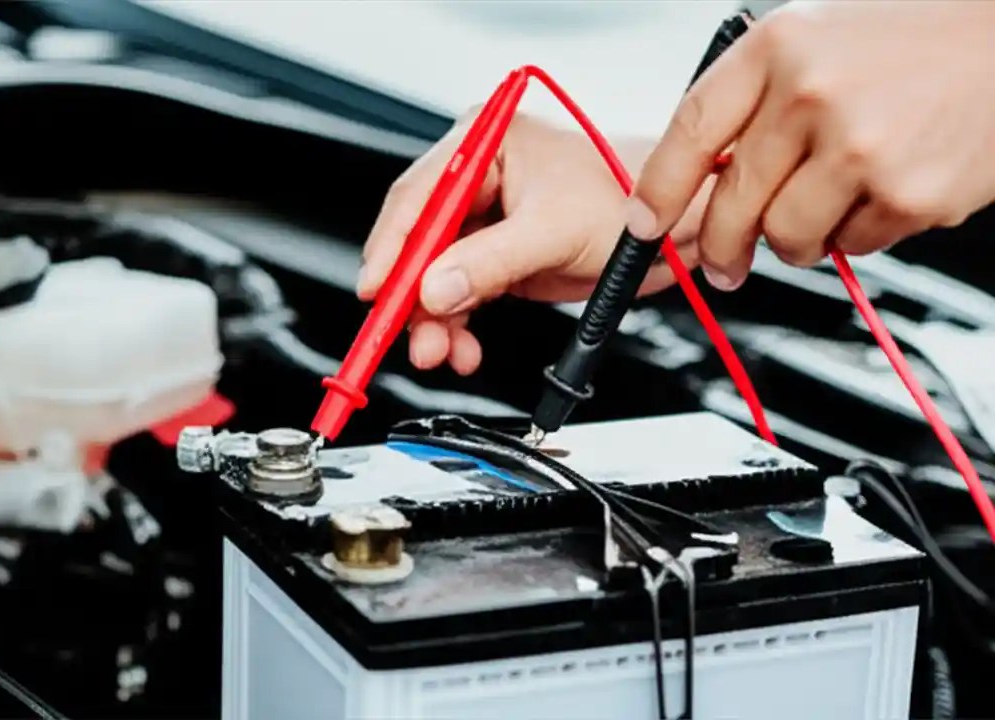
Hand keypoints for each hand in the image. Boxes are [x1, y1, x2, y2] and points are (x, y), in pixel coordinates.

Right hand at [359, 113, 710, 373]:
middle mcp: (479, 176)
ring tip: (440, 352)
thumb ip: (489, 263)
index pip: (418, 196)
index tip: (377, 290)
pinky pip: (460, 293)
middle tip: (409, 334)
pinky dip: (457, 324)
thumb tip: (434, 290)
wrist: (677, 228)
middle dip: (413, 295)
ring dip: (434, 320)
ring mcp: (488, 218)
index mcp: (486, 143)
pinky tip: (462, 347)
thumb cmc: (630, 201)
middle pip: (419, 240)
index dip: (393, 247)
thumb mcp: (554, 232)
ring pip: (436, 274)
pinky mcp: (499, 254)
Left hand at [628, 0, 994, 290]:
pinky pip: (850, 245)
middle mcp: (812, 94)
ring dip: (794, 242)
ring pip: (785, 237)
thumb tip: (696, 178)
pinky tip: (879, 192)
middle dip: (721, 247)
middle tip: (725, 262)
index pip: (689, 135)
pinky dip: (856, 234)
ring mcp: (861, 147)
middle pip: (730, 204)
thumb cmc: (913, 38)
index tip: (644, 227)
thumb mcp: (814, 40)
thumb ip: (755, 102)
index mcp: (777, 49)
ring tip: (822, 210)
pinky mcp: (908, 193)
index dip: (658, 192)